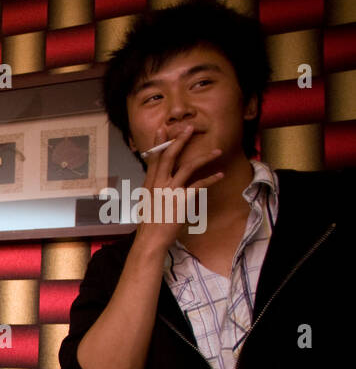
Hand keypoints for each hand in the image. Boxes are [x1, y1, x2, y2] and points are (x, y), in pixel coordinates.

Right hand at [134, 125, 224, 252]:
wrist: (150, 240)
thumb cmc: (150, 225)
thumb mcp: (148, 203)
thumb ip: (155, 190)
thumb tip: (161, 183)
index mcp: (149, 184)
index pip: (153, 158)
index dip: (158, 143)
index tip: (162, 129)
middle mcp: (158, 184)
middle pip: (168, 156)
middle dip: (179, 140)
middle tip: (189, 128)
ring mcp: (170, 191)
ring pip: (187, 167)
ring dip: (204, 157)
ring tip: (217, 151)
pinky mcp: (181, 200)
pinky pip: (199, 185)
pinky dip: (211, 180)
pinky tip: (220, 175)